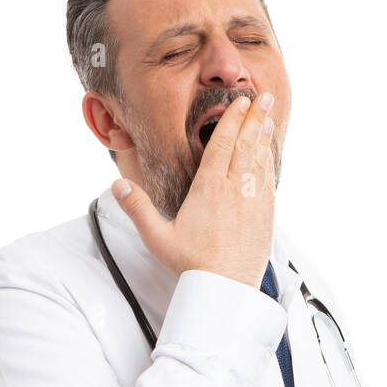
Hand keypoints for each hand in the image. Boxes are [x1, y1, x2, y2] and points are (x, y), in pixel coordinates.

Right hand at [112, 92, 277, 287]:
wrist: (225, 291)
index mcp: (209, 190)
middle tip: (261, 95)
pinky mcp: (265, 218)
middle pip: (245, 145)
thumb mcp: (157, 237)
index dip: (231, 121)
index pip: (222, 145)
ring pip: (259, 161)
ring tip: (269, 115)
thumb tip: (117, 185)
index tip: (239, 103)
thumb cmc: (192, 267)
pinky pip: (268, 182)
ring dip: (264, 136)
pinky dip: (269, 163)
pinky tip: (269, 154)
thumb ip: (138, 209)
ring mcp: (252, 203)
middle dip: (254, 118)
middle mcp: (234, 192)